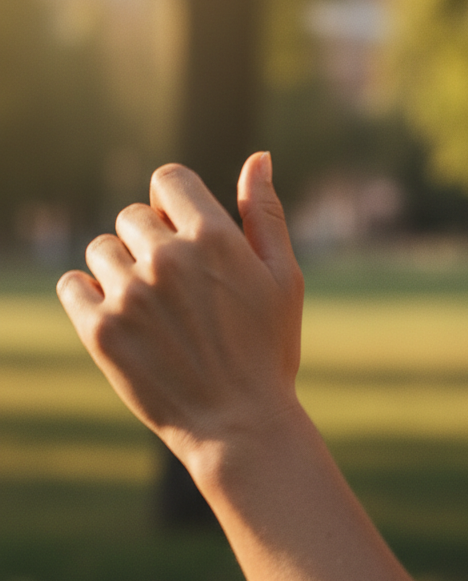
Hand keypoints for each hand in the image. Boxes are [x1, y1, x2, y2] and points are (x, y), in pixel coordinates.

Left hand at [57, 153, 304, 468]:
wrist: (238, 424)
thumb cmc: (269, 349)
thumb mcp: (282, 277)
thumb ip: (264, 213)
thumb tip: (259, 157)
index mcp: (215, 238)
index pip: (169, 180)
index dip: (175, 202)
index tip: (185, 233)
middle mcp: (168, 258)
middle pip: (133, 214)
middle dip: (152, 238)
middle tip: (177, 285)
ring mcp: (130, 294)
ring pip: (102, 249)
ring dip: (121, 267)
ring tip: (152, 307)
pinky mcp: (100, 330)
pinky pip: (72, 284)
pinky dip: (89, 293)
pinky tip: (121, 315)